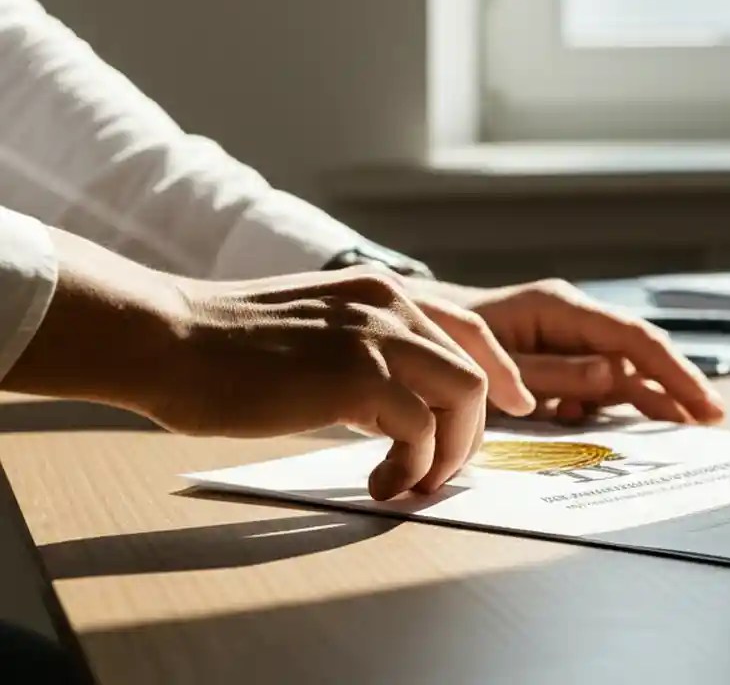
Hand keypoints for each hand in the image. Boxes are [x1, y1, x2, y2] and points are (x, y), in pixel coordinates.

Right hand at [4, 230, 529, 499]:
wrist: (168, 339)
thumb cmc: (224, 346)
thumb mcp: (315, 329)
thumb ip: (362, 351)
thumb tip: (396, 405)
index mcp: (380, 291)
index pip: (469, 327)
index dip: (500, 371)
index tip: (516, 403)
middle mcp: (390, 305)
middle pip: (472, 372)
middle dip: (470, 431)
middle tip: (444, 470)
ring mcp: (377, 338)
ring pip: (460, 400)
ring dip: (446, 454)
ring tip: (411, 483)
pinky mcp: (357, 377)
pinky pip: (419, 433)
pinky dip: (411, 468)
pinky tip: (380, 485)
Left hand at [406, 279, 725, 424]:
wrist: (413, 330)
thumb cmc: (448, 341)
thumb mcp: (496, 361)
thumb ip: (553, 372)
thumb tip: (613, 377)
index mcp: (560, 307)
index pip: (633, 338)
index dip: (673, 372)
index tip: (702, 403)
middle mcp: (572, 319)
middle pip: (638, 354)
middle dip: (675, 385)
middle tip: (710, 421)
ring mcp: (567, 340)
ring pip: (623, 371)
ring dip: (652, 398)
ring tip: (688, 428)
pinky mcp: (558, 361)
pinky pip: (597, 384)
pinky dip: (616, 405)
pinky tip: (635, 428)